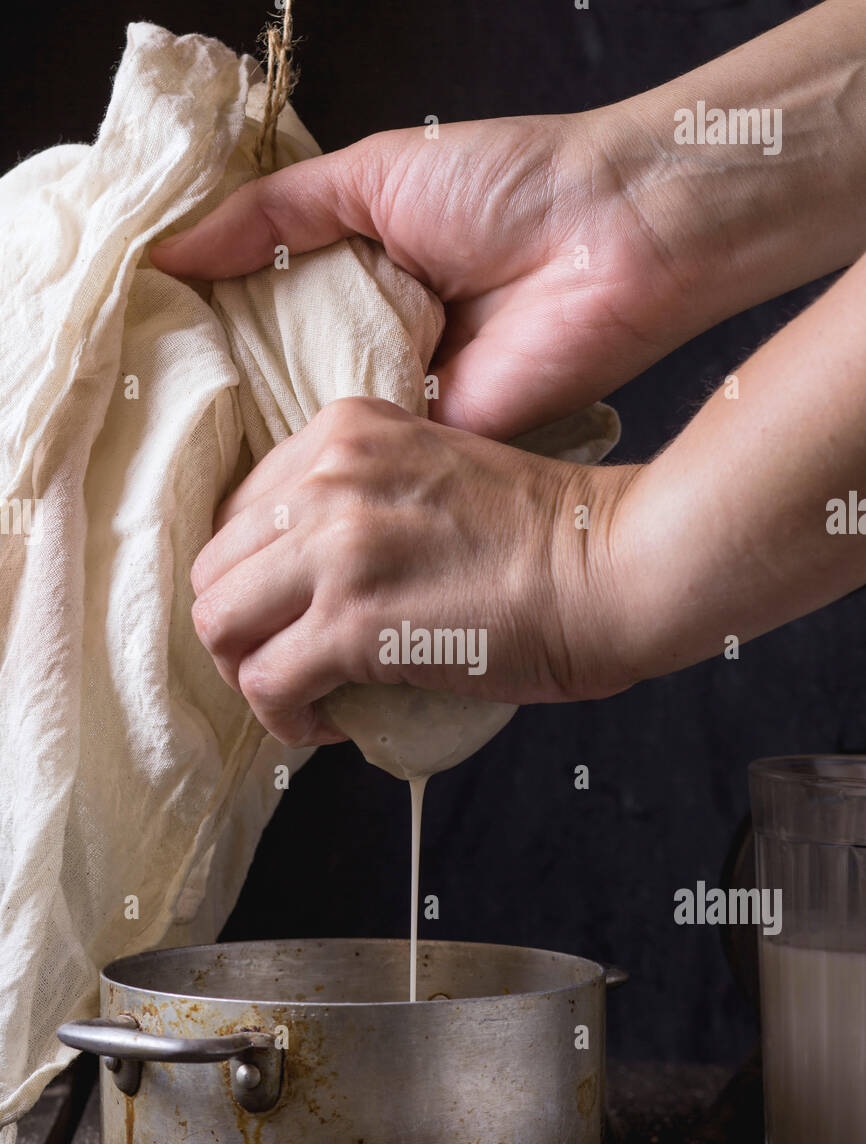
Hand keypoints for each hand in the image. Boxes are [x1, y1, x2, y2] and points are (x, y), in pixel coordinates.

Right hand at [151, 110, 708, 440]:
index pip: (267, 318)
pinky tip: (262, 489)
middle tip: (159, 424)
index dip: (214, 338)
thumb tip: (168, 250)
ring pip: (322, 434)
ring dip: (272, 446)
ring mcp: (408, 400)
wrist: (612, 236)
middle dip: (234, 401)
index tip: (150, 357)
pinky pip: (374, 465)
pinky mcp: (440, 444)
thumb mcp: (372, 177)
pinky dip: (328, 475)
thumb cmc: (503, 183)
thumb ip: (271, 214)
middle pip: (287, 382)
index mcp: (359, 279)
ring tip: (191, 461)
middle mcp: (377, 343)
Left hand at [189, 397, 637, 744]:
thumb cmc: (547, 536)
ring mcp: (336, 547)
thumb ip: (362, 496)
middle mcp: (326, 477)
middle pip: (215, 569)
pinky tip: (324, 725)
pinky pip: (266, 684)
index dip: (255, 578)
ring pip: (218, 625)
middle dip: (240, 630)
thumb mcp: (434, 471)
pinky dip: (283, 720)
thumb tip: (307, 575)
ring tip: (300, 696)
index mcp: (344, 432)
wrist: (615, 565)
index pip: (239, 511)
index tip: (292, 615)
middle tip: (285, 664)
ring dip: (250, 675)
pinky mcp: (353, 622)